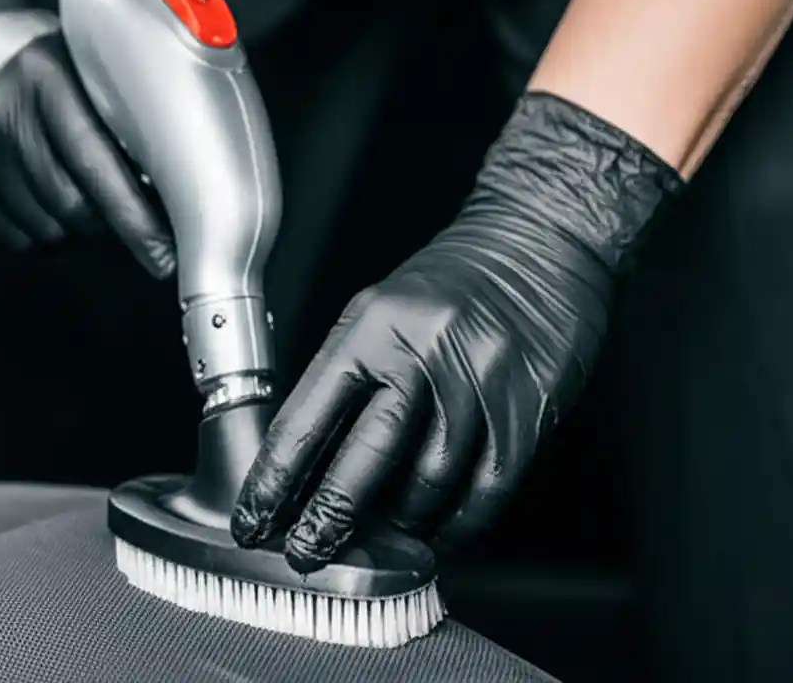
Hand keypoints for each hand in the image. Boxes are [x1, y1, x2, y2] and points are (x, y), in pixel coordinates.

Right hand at [0, 0, 174, 275]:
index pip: (96, 165)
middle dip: (109, 225)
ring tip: (83, 207)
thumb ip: (115, 116)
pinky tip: (48, 210)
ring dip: (75, 234)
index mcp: (44, 77)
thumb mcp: (80, 64)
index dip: (134, 218)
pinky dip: (40, 235)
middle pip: (70, 207)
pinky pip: (10, 236)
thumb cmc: (34, 59)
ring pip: (43, 230)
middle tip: (127, 219)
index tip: (162, 252)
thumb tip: (162, 188)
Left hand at [230, 92, 684, 571]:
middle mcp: (422, 352)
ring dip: (399, 526)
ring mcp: (479, 381)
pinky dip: (458, 524)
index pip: (307, 416)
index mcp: (371, 326)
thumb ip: (350, 378)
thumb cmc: (452, 281)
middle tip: (307, 552)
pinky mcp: (527, 407)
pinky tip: (439, 533)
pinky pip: (485, 490)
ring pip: (428, 482)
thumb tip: (312, 465)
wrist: (539, 240)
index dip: (274, 478)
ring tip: (381, 541)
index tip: (253, 518)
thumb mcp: (380, 310)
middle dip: (328, 518)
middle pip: (366, 457)